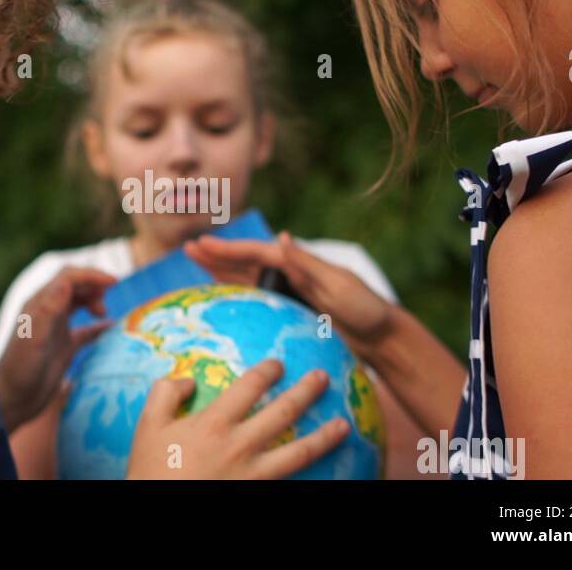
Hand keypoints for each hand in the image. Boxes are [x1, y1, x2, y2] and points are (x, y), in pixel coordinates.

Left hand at [0, 266, 114, 432]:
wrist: (13, 400)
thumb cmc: (20, 370)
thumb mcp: (35, 338)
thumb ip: (49, 310)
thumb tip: (66, 282)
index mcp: (40, 304)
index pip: (68, 277)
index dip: (91, 274)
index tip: (114, 282)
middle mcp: (48, 312)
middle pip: (76, 286)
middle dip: (94, 286)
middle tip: (106, 302)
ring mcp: (56, 329)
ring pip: (80, 303)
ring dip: (95, 301)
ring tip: (102, 313)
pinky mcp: (63, 347)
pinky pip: (85, 330)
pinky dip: (99, 326)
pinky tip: (112, 328)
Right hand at [126, 359, 349, 478]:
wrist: (157, 513)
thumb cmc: (150, 472)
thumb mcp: (147, 426)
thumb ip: (165, 394)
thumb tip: (188, 379)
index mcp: (214, 423)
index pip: (250, 386)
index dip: (268, 371)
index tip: (278, 364)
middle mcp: (240, 446)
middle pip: (284, 412)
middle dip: (307, 391)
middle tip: (322, 377)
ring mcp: (253, 474)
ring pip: (300, 452)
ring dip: (325, 437)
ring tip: (344, 425)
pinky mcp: (258, 493)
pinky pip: (290, 482)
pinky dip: (310, 474)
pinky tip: (325, 470)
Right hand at [185, 232, 393, 352]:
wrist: (382, 336)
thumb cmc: (365, 308)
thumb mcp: (337, 284)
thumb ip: (306, 263)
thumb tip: (280, 236)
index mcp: (300, 262)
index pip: (256, 253)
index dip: (228, 249)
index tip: (202, 244)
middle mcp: (291, 273)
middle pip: (246, 262)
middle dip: (218, 255)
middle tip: (189, 248)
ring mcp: (290, 291)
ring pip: (248, 278)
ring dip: (223, 271)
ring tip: (196, 263)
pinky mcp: (291, 309)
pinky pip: (257, 297)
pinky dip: (237, 292)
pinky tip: (222, 292)